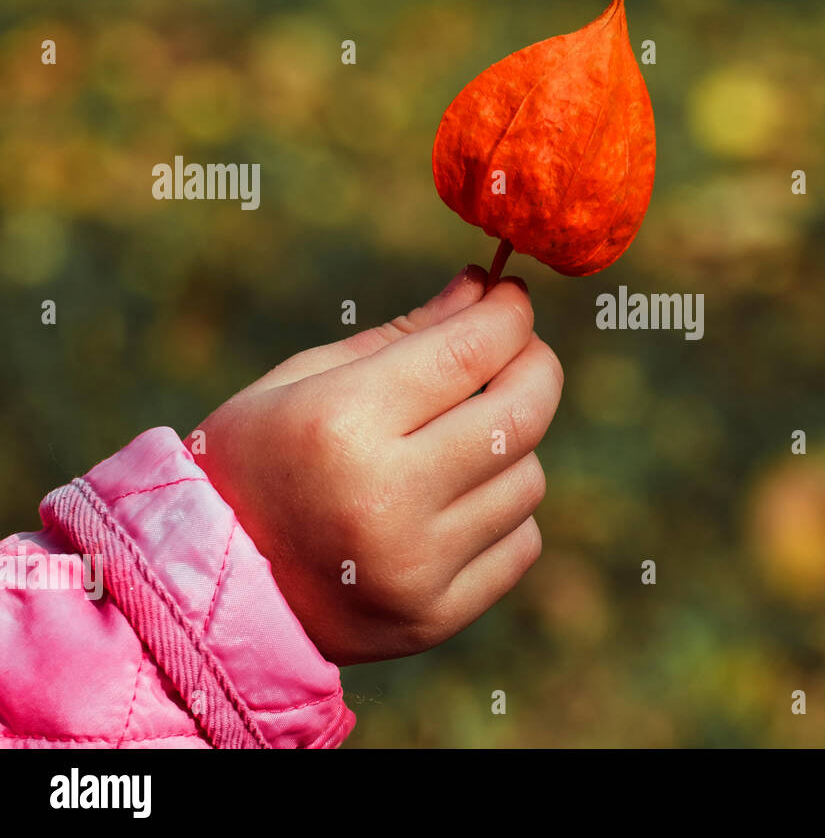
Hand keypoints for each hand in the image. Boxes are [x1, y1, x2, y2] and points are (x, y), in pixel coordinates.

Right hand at [188, 266, 562, 664]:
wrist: (203, 592)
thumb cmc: (252, 462)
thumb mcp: (303, 380)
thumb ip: (404, 335)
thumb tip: (485, 290)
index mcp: (342, 424)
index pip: (471, 350)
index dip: (509, 313)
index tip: (512, 298)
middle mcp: (385, 498)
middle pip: (522, 414)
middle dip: (536, 367)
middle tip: (521, 352)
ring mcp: (415, 567)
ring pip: (528, 479)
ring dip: (511, 447)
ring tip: (462, 441)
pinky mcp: (434, 619)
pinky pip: (520, 544)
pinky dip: (504, 514)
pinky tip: (458, 504)